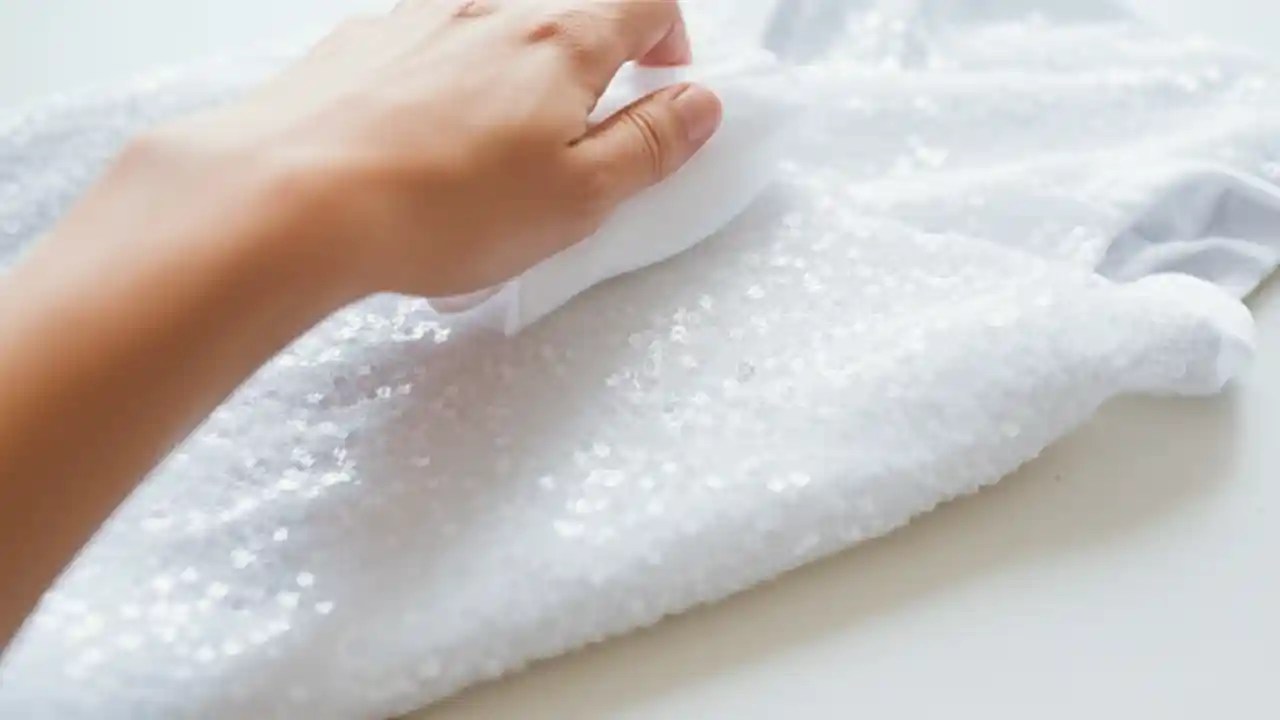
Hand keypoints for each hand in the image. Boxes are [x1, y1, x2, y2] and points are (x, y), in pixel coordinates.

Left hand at [142, 0, 721, 301]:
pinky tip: (430, 135)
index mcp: (562, 38)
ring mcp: (420, 15)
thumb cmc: (440, 206)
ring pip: (497, 20)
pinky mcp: (362, 41)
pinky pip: (430, 39)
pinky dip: (453, 72)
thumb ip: (650, 145)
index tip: (664, 80)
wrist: (291, 199)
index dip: (669, 36)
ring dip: (522, 62)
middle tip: (593, 109)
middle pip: (570, 2)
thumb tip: (700, 106)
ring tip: (506, 134)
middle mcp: (493, 6)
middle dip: (598, 48)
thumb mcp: (580, 198)